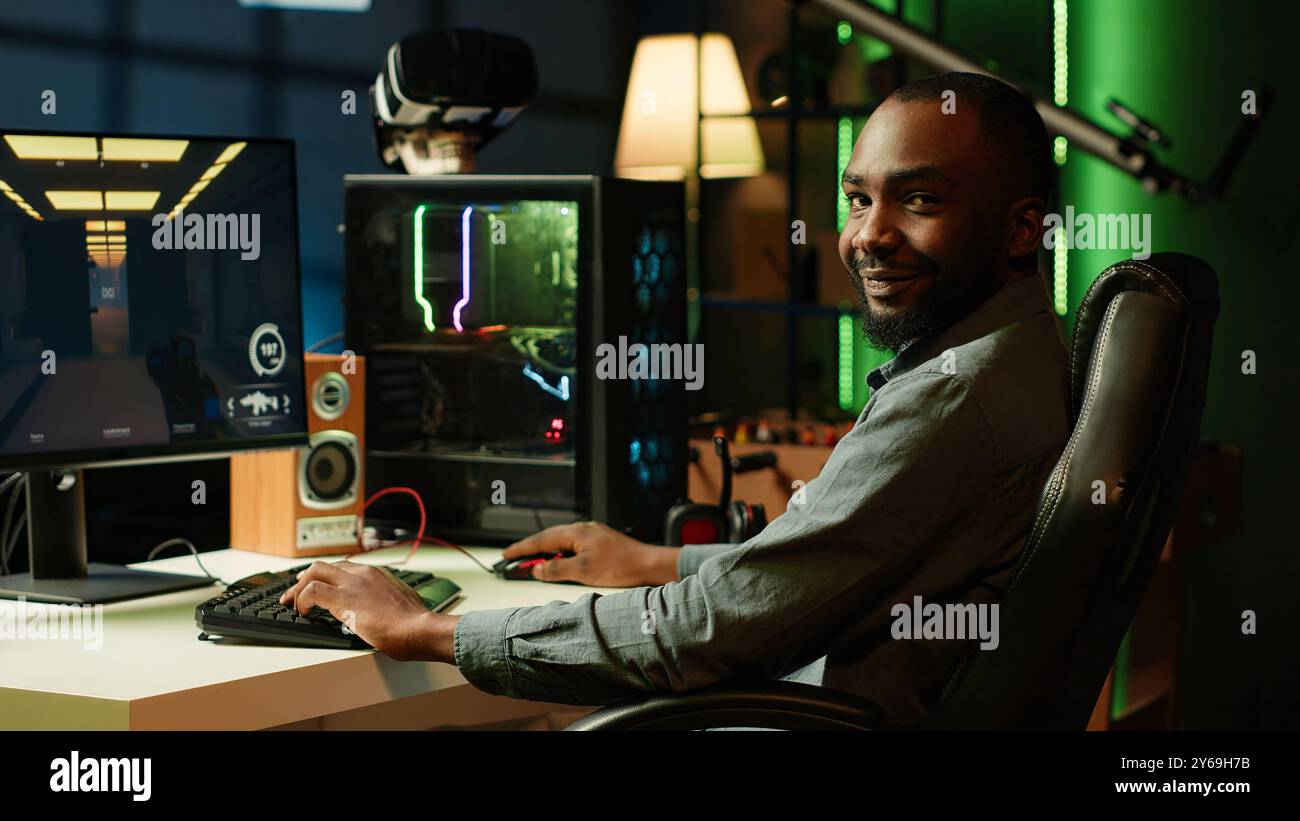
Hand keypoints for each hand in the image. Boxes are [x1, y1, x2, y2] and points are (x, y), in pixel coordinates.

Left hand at [278, 560, 455, 661]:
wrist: (417, 629)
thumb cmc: (415, 622)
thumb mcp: (403, 603)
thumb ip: (390, 600)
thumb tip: (388, 608)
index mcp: (377, 574)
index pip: (343, 567)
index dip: (326, 576)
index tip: (317, 585)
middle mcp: (362, 573)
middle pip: (324, 565)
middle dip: (305, 578)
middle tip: (295, 591)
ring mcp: (351, 584)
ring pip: (313, 573)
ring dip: (298, 589)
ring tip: (292, 603)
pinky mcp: (342, 599)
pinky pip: (311, 592)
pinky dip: (301, 601)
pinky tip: (303, 613)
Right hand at [503, 521, 679, 586]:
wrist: (648, 564)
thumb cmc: (620, 565)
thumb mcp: (583, 571)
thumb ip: (556, 570)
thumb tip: (538, 569)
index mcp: (576, 532)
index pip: (541, 540)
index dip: (522, 549)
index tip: (507, 556)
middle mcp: (583, 529)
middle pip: (549, 538)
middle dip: (530, 549)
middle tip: (513, 559)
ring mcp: (591, 534)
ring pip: (561, 541)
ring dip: (545, 552)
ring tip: (532, 564)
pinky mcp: (599, 542)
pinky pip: (572, 545)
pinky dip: (560, 554)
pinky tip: (559, 563)